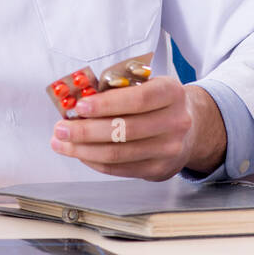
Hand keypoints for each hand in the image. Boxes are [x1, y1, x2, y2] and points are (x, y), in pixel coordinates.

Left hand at [48, 75, 226, 180]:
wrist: (192, 127)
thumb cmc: (160, 102)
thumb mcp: (149, 84)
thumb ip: (120, 88)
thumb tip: (79, 100)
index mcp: (172, 93)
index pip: (138, 100)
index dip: (107, 104)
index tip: (79, 107)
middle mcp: (175, 122)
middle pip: (124, 130)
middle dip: (86, 130)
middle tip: (61, 127)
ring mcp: (168, 149)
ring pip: (118, 154)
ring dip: (83, 149)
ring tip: (62, 142)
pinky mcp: (159, 170)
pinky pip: (119, 169)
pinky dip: (95, 161)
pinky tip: (80, 153)